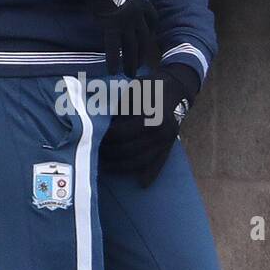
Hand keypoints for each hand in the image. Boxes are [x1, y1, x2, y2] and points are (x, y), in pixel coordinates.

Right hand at [80, 0, 160, 77]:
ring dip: (131, 62)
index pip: (152, 19)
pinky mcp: (112, 27)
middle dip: (142, 53)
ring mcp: (126, 23)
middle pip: (143, 38)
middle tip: (141, 66)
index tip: (150, 36)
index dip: (152, 29)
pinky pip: (114, 47)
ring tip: (130, 74)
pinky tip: (113, 71)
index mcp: (142, 2)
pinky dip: (114, 60)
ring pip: (131, 47)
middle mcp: (137, 15)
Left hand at [99, 63, 200, 187]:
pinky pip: (159, 163)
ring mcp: (167, 141)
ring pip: (142, 161)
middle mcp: (161, 133)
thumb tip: (100, 123)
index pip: (122, 133)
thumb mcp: (133, 89)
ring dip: (122, 167)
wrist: (177, 88)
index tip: (93, 136)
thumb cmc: (152, 86)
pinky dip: (151, 174)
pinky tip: (142, 184)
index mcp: (151, 117)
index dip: (106, 137)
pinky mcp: (170, 146)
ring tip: (105, 166)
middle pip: (130, 150)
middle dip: (110, 153)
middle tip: (93, 152)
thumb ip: (118, 107)